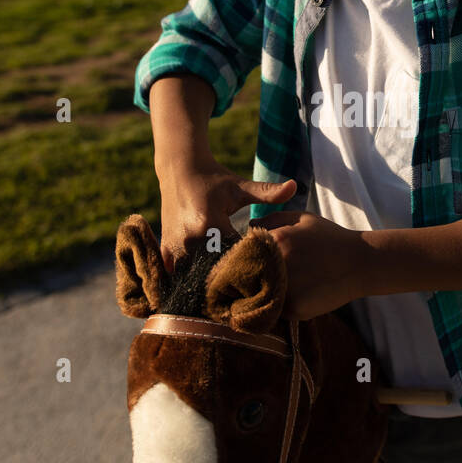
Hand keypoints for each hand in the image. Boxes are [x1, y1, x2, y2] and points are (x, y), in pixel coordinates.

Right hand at [157, 159, 296, 275]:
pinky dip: (189, 278)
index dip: (248, 264)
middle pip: (215, 270)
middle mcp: (191, 237)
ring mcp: (176, 244)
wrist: (180, 169)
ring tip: (227, 293)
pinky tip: (203, 286)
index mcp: (210, 223)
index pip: (234, 255)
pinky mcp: (166, 247)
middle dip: (231, 278)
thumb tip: (295, 186)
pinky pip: (177, 272)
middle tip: (247, 289)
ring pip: (195, 275)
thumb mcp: (240, 186)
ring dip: (210, 282)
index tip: (261, 274)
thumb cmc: (214, 179)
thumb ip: (267, 192)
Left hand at [248, 211, 368, 319]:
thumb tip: (248, 227)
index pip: (242, 252)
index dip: (242, 258)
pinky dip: (280, 306)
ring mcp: (285, 287)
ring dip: (263, 293)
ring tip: (278, 289)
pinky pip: (275, 310)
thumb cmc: (330, 239)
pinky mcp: (294, 308)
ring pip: (259, 295)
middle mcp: (278, 263)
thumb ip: (273, 218)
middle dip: (250, 278)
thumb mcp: (303, 218)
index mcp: (277, 240)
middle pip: (246, 276)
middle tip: (258, 279)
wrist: (360, 262)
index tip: (248, 262)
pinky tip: (295, 297)